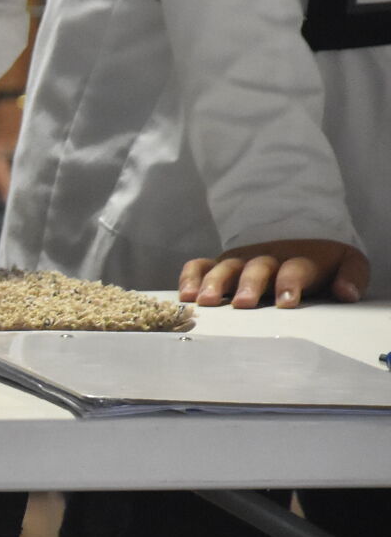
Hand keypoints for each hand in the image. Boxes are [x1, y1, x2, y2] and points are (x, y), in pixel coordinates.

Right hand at [178, 240, 369, 308]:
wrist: (296, 233)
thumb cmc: (322, 261)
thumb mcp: (348, 262)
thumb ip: (352, 276)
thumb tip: (346, 293)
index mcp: (300, 260)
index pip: (295, 269)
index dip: (290, 284)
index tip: (285, 303)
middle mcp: (267, 259)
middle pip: (256, 268)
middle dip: (248, 285)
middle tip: (243, 303)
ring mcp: (240, 261)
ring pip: (224, 268)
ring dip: (213, 283)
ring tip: (204, 302)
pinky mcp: (220, 264)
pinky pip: (199, 265)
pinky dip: (189, 277)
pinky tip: (184, 294)